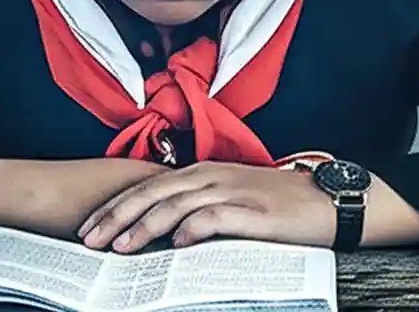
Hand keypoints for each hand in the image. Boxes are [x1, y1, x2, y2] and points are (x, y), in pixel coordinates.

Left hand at [76, 160, 335, 253]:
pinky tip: (175, 245)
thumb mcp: (233, 197)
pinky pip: (216, 217)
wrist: (329, 200)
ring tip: (121, 247)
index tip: (89, 227)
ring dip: (144, 226)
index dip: (116, 206)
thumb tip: (162, 233)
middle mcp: (212, 176)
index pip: (148, 186)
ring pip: (176, 205)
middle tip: (90, 239)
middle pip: (153, 193)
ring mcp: (233, 191)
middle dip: (117, 216)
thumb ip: (199, 207)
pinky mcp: (254, 211)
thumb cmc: (280, 204)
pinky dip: (192, 229)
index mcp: (204, 172)